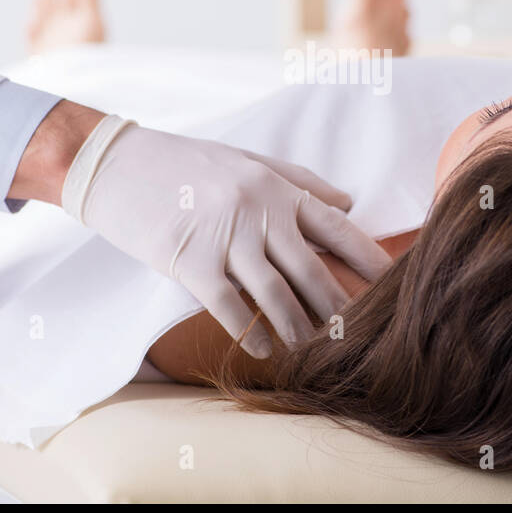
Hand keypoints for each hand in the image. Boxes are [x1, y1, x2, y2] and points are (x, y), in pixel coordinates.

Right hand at [60, 116, 391, 357]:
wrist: (115, 163)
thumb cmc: (185, 163)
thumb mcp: (247, 161)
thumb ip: (300, 182)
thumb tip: (350, 202)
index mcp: (275, 186)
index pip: (336, 226)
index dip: (369, 258)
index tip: (396, 284)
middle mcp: (257, 210)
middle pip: (312, 270)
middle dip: (339, 305)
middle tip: (360, 334)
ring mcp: (224, 236)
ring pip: (275, 295)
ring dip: (299, 328)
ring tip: (314, 349)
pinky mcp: (190, 261)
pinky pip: (229, 307)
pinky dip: (251, 333)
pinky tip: (267, 351)